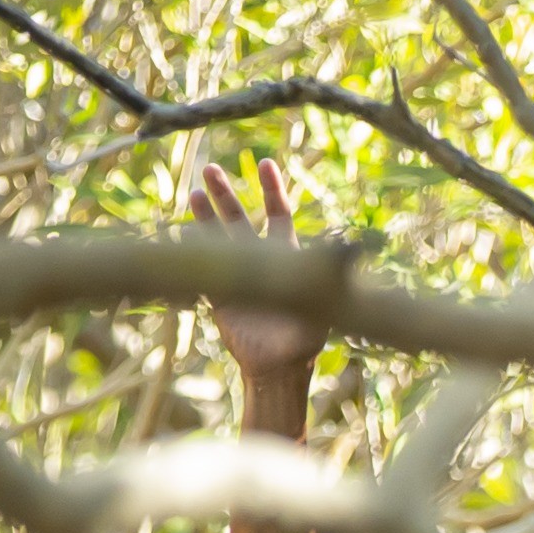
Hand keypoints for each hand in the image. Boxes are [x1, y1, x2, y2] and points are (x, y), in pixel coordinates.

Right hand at [190, 161, 323, 389]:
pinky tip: (178, 232)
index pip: (278, 214)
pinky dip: (191, 250)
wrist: (276, 369)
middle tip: (211, 169)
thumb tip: (355, 251)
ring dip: (205, 215)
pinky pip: (203, 267)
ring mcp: (237, 274)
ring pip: (217, 237)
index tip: (265, 164)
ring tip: (194, 191)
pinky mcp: (219, 295)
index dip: (272, 189)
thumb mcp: (320, 310)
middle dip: (226, 194)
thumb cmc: (304, 341)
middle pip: (239, 218)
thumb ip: (330, 281)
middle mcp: (259, 259)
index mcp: (285, 257)